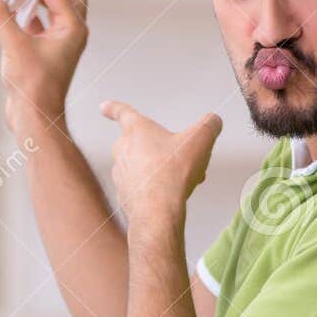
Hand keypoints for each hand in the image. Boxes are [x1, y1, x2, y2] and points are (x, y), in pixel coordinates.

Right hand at [0, 0, 88, 139]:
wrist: (35, 117)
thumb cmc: (35, 89)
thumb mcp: (14, 46)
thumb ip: (0, 16)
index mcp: (72, 27)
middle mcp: (71, 30)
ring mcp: (60, 39)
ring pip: (55, 1)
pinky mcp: (46, 48)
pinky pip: (40, 17)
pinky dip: (28, 5)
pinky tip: (13, 0)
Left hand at [99, 100, 220, 227]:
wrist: (157, 210)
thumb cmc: (172, 173)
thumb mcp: (200, 140)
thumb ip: (209, 125)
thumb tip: (213, 121)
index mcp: (137, 130)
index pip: (123, 112)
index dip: (114, 107)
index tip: (104, 106)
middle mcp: (123, 149)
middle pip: (143, 144)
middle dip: (164, 150)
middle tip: (183, 161)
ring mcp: (120, 172)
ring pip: (144, 166)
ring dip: (161, 170)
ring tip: (181, 180)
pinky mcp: (122, 193)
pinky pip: (140, 186)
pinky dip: (154, 188)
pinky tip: (169, 195)